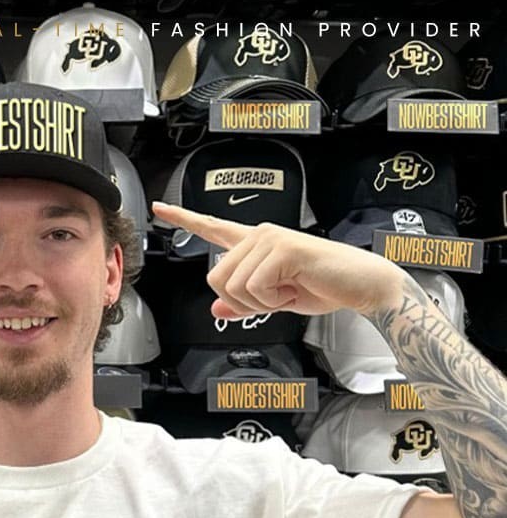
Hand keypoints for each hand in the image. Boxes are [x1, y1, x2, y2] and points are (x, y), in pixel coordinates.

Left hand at [152, 202, 407, 321]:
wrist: (358, 285)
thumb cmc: (321, 288)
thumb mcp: (275, 302)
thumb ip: (244, 304)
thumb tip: (216, 309)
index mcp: (254, 245)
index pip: (213, 229)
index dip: (184, 220)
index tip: (159, 208)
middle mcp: (259, 235)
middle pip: (215, 278)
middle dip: (240, 302)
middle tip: (273, 299)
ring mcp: (270, 239)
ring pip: (233, 286)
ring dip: (258, 303)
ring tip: (286, 292)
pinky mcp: (283, 249)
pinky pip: (254, 287)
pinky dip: (271, 301)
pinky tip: (292, 289)